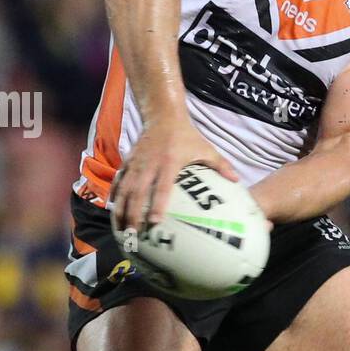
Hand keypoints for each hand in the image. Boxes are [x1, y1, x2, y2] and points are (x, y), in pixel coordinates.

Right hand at [111, 117, 239, 230]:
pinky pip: (119, 180)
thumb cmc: (187, 136)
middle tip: (133, 233)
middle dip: (134, 214)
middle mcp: (150, 164)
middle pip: (138, 192)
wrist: (164, 116)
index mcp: (169, 163)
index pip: (162, 188)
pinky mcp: (129, 161)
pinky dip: (114, 194)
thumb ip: (220, 165)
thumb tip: (236, 180)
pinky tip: (112, 209)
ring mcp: (137, 163)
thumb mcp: (205, 148)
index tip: (155, 222)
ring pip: (125, 189)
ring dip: (121, 208)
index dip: (157, 205)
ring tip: (120, 228)